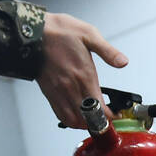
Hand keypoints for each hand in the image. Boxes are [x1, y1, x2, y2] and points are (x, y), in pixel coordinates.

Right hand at [35, 12, 128, 128]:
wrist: (32, 31)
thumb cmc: (58, 31)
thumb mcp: (89, 34)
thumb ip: (108, 51)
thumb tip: (123, 62)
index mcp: (83, 75)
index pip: (99, 107)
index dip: (110, 115)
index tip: (115, 114)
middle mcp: (70, 87)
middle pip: (86, 118)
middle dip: (99, 122)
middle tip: (106, 119)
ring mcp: (58, 91)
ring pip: (72, 120)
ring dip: (84, 124)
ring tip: (92, 119)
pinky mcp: (49, 92)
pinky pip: (59, 113)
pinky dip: (70, 120)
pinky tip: (77, 115)